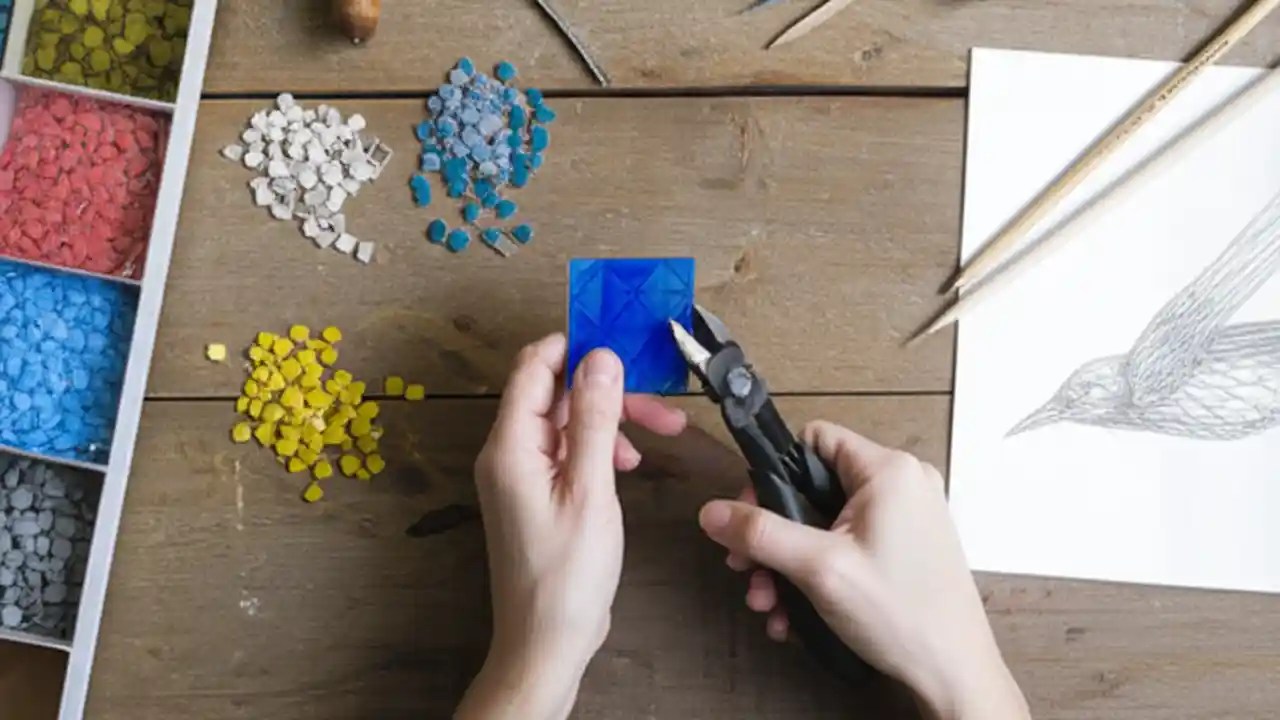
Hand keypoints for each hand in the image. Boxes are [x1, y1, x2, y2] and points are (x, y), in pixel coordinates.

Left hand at [456, 334, 686, 719]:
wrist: (547, 640)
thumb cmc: (566, 576)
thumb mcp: (590, 490)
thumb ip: (594, 420)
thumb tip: (600, 359)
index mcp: (510, 446)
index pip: (534, 366)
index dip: (576, 348)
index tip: (623, 345)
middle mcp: (507, 453)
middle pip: (555, 392)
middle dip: (607, 390)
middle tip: (659, 407)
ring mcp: (521, 474)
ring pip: (566, 421)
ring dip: (610, 420)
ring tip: (654, 437)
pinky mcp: (537, 494)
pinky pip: (567, 450)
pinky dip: (599, 448)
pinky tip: (626, 465)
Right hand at [697, 422, 1028, 719]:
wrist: (953, 673)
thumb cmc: (900, 613)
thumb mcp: (819, 568)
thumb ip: (761, 534)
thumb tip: (710, 511)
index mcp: (888, 470)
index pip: (814, 440)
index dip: (774, 472)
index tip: (749, 512)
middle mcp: (902, 484)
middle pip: (814, 487)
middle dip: (774, 534)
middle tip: (748, 568)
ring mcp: (907, 517)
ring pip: (826, 523)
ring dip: (789, 562)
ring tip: (769, 603)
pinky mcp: (906, 547)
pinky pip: (848, 545)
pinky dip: (818, 572)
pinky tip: (795, 613)